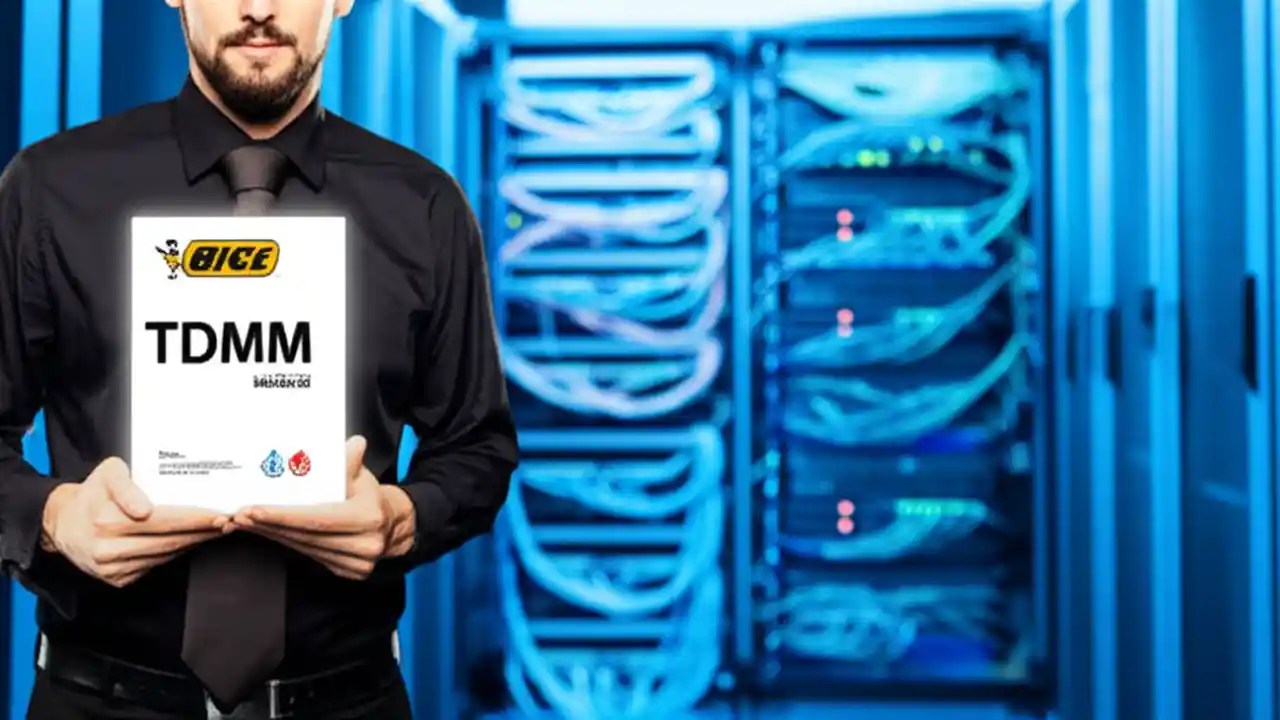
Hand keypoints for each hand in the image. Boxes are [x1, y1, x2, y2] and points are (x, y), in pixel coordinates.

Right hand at [42, 457, 230, 587]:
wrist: (62, 523)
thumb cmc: (93, 493)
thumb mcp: (108, 474)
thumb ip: (127, 486)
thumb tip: (145, 509)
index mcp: (107, 521)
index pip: (164, 521)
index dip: (195, 519)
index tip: (220, 515)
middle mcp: (109, 548)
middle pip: (169, 541)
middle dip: (203, 532)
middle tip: (229, 522)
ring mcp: (113, 568)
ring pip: (165, 556)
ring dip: (193, 543)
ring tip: (216, 530)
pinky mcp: (118, 580)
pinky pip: (155, 565)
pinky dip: (175, 553)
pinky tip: (190, 541)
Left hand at [232, 436, 416, 579]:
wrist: (391, 525)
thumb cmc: (371, 497)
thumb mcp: (363, 476)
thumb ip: (351, 462)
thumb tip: (355, 443)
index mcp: (369, 517)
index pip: (317, 518)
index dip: (283, 515)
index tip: (254, 510)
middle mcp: (365, 544)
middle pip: (305, 536)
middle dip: (269, 525)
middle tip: (240, 515)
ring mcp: (356, 562)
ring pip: (304, 548)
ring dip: (273, 535)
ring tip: (248, 523)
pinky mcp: (347, 571)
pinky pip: (310, 556)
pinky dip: (287, 543)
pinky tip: (269, 532)